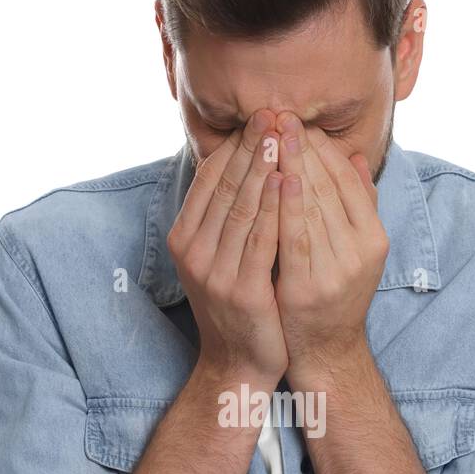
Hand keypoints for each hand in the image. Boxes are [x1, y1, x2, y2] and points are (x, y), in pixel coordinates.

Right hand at [167, 110, 287, 383]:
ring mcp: (214, 272)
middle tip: (272, 111)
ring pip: (242, 207)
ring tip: (282, 134)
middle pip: (225, 187)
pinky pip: (260, 240)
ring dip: (264, 167)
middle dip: (251, 146)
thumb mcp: (222, 254)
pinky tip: (289, 180)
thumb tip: (246, 159)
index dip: (235, 145)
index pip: (209, 178)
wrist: (239, 363)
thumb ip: (229, 212)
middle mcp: (194, 251)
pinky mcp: (241, 291)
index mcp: (185, 236)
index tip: (260, 115)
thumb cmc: (239, 304)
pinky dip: (274, 207)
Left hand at [273, 113, 387, 385]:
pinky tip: (276, 177)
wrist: (325, 354)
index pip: (347, 180)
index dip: (322, 148)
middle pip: (329, 188)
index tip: (298, 121)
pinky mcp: (308, 289)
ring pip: (313, 207)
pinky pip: (296, 238)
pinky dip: (288, 204)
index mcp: (374, 238)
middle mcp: (361, 252)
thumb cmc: (332, 295)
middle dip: (303, 148)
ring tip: (272, 133)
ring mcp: (335, 271)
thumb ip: (357, 205)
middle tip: (280, 114)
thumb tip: (356, 157)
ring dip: (291, 166)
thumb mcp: (352, 249)